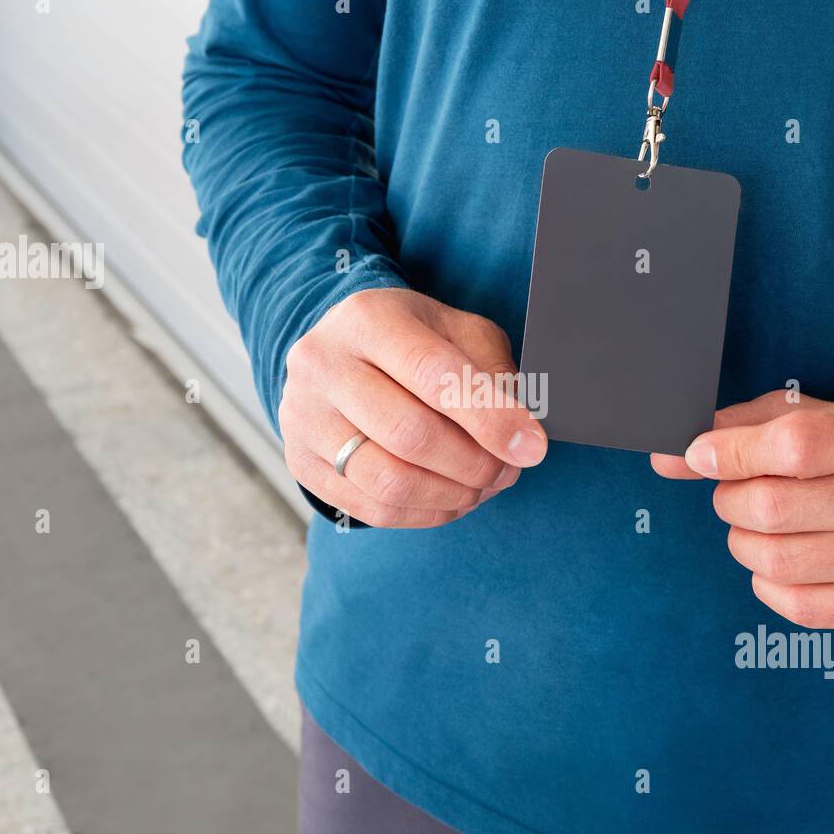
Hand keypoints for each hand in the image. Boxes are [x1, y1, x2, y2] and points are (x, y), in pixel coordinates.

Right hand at [279, 288, 546, 527]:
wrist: (336, 352)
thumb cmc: (410, 341)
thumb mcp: (457, 332)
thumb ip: (492, 372)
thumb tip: (523, 432)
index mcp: (368, 319)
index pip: (435, 376)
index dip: (491, 419)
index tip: (532, 447)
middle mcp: (323, 365)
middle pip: (411, 435)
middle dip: (475, 463)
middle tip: (509, 470)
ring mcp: (304, 417)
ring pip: (389, 481)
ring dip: (453, 495)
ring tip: (484, 487)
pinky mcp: (301, 461)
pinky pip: (372, 508)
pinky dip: (425, 514)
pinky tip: (452, 500)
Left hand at [652, 391, 833, 632]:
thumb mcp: (810, 423)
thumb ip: (738, 432)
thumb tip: (669, 457)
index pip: (792, 445)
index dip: (731, 453)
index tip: (702, 456)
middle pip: (773, 509)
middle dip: (730, 503)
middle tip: (736, 496)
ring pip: (778, 562)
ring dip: (743, 545)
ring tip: (757, 529)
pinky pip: (799, 606)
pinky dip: (768, 585)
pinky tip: (780, 564)